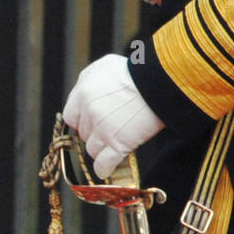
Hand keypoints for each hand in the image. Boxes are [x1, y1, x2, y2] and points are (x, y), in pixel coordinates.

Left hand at [63, 54, 164, 178]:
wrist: (162, 81)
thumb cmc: (138, 70)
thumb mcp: (107, 65)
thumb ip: (89, 80)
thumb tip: (84, 94)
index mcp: (84, 92)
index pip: (71, 117)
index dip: (82, 121)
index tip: (92, 122)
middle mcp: (90, 112)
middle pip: (84, 134)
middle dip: (95, 133)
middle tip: (113, 126)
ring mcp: (103, 130)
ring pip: (92, 149)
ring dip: (103, 148)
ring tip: (119, 140)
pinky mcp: (118, 144)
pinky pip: (103, 165)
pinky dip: (106, 168)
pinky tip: (109, 168)